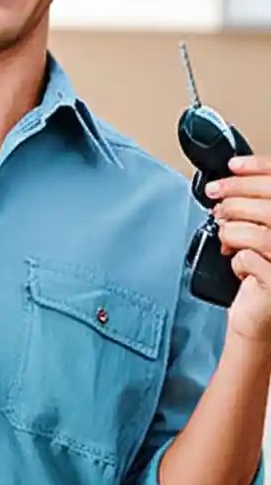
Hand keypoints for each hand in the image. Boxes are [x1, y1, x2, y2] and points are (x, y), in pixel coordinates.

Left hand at [209, 156, 270, 342]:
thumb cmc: (260, 273)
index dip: (258, 169)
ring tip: (229, 242)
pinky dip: (236, 261)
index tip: (233, 166)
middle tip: (218, 207)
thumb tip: (229, 183)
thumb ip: (254, 208)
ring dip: (232, 234)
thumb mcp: (258, 233)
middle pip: (268, 206)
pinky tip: (241, 268)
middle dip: (234, 202)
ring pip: (255, 232)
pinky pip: (249, 259)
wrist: (261, 318)